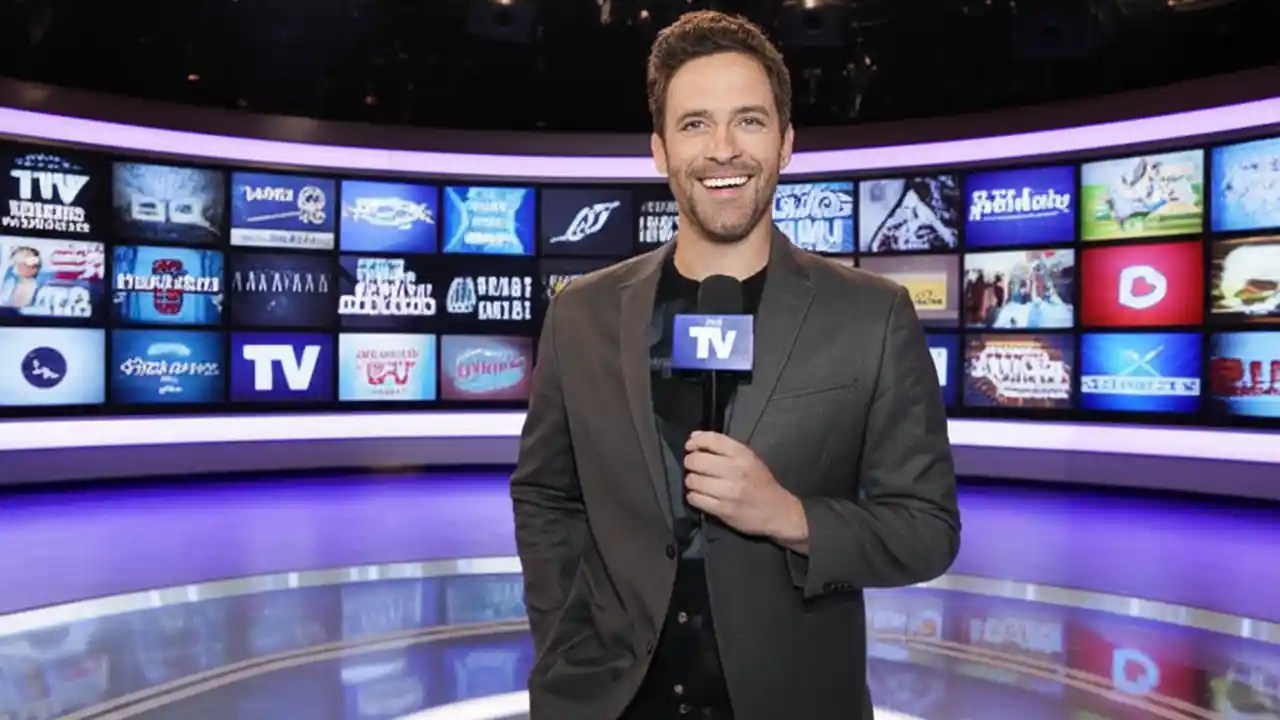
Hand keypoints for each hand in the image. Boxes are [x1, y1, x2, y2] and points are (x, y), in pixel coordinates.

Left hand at [683, 431, 807, 549]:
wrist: (778, 512)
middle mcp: (735, 471)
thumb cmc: (761, 483)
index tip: (690, 447)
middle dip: (690, 463)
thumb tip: (694, 437)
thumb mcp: (750, 459)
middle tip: (694, 467)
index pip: (712, 440)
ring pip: (692, 481)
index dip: (695, 442)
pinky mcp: (723, 510)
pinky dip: (694, 497)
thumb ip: (723, 447)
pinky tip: (701, 496)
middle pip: (696, 460)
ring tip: (698, 483)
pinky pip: (695, 499)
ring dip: (691, 481)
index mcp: (743, 455)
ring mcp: (729, 491)